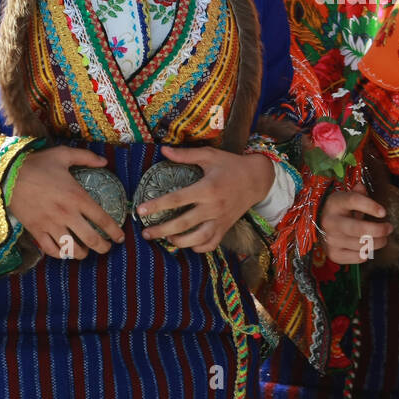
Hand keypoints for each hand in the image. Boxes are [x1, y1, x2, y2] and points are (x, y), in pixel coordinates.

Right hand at [7, 146, 121, 258]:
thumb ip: (86, 157)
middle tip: (106, 248)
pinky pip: (50, 249)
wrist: (7, 174)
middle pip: (91, 239)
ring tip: (85, 252)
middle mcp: (67, 213)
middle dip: (102, 247)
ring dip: (81, 253)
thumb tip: (104, 162)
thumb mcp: (63, 154)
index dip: (114, 231)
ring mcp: (50, 224)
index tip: (120, 238)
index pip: (102, 219)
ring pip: (71, 248)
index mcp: (77, 196)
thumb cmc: (37, 164)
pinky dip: (60, 254)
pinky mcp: (36, 230)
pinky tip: (64, 252)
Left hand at [139, 145, 273, 252]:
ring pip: (197, 239)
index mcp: (207, 188)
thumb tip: (163, 151)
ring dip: (178, 242)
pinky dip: (198, 247)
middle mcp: (213, 207)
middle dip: (161, 230)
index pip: (177, 199)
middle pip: (183, 224)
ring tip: (165, 238)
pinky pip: (211, 244)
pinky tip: (187, 244)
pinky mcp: (226, 227)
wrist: (257, 179)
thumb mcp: (209, 155)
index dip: (157, 205)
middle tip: (145, 233)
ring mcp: (221, 220)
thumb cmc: (231, 165)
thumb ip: (186, 155)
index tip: (140, 210)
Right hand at [319, 184, 390, 264]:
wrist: (319, 227)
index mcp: (335, 203)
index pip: (353, 201)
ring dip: (378, 242)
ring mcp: (330, 240)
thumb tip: (362, 187)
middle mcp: (330, 222)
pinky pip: (358, 257)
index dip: (371, 206)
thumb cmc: (340, 210)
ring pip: (362, 245)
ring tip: (383, 238)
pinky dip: (367, 253)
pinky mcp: (333, 254)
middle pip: (359, 229)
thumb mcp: (346, 198)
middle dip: (379, 230)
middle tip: (389, 228)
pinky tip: (368, 247)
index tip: (384, 212)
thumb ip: (357, 193)